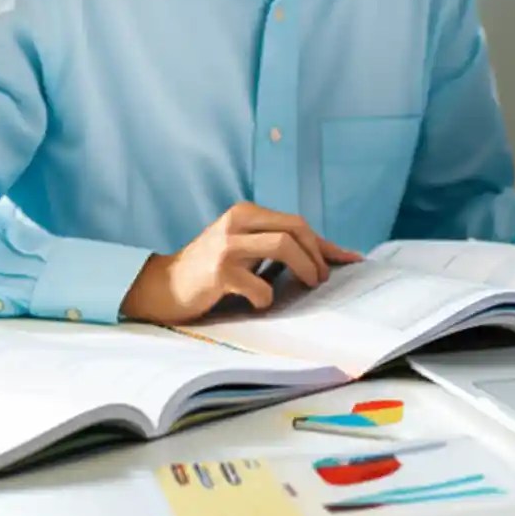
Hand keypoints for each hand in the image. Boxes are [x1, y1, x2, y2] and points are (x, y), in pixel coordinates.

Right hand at [120, 202, 362, 323]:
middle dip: (317, 255)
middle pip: (295, 228)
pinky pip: (259, 284)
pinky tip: (260, 302)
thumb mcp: (246, 250)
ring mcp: (227, 245)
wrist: (165, 286)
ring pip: (283, 245)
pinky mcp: (218, 271)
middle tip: (320, 279)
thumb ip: (280, 248)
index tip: (350, 260)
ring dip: (304, 268)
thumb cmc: (213, 270)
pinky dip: (267, 297)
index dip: (325, 244)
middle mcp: (237, 221)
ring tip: (307, 285)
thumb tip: (332, 256)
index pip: (297, 222)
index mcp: (246, 213)